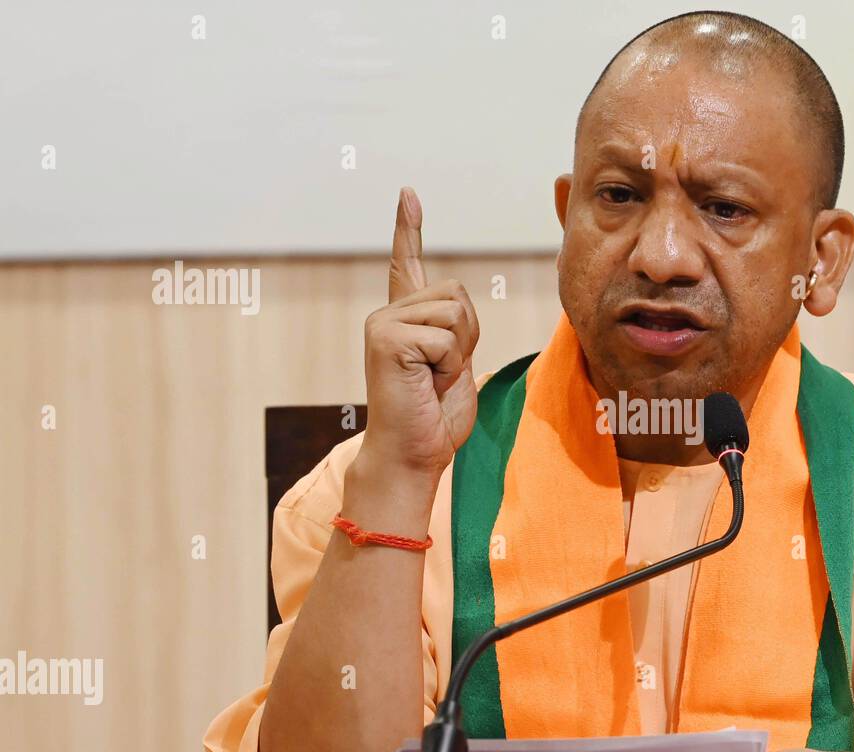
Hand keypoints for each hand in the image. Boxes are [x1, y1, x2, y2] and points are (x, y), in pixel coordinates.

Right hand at [357, 187, 479, 479]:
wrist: (414, 453)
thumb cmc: (435, 417)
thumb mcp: (454, 364)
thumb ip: (453, 331)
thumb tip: (456, 312)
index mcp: (404, 319)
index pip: (405, 263)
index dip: (407, 228)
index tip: (408, 194)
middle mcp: (388, 315)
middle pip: (458, 294)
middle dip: (467, 336)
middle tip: (441, 373)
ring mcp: (383, 324)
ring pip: (455, 313)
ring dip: (458, 352)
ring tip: (432, 379)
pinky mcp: (386, 338)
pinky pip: (446, 337)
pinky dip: (448, 365)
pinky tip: (426, 384)